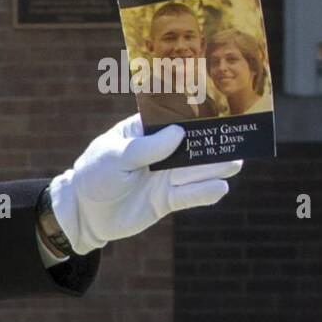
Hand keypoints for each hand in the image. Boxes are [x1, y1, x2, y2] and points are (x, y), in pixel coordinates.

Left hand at [49, 115, 242, 254]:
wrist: (83, 213)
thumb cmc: (94, 175)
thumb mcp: (115, 156)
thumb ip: (145, 148)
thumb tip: (179, 133)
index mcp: (145, 131)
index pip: (174, 118)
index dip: (196, 114)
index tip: (222, 108)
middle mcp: (161, 151)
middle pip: (192, 145)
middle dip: (212, 142)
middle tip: (237, 137)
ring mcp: (166, 176)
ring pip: (195, 170)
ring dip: (215, 166)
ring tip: (236, 162)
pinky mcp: (167, 200)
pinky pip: (189, 196)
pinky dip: (204, 192)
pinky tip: (220, 188)